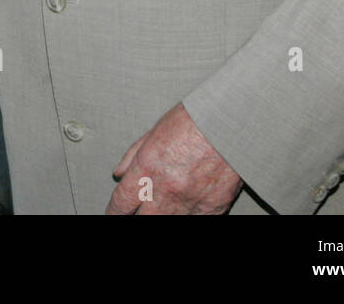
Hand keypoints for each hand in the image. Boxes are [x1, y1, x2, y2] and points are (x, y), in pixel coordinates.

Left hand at [106, 102, 242, 214]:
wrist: (230, 123)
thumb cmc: (193, 120)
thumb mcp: (154, 132)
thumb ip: (133, 155)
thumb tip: (119, 173)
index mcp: (147, 167)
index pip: (122, 201)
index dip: (114, 211)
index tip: (113, 214)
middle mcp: (166, 189)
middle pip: (143, 219)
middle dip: (137, 216)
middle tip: (139, 210)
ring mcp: (190, 201)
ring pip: (169, 221)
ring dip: (163, 215)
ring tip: (164, 206)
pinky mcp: (213, 208)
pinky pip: (195, 221)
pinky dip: (189, 216)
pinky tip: (186, 207)